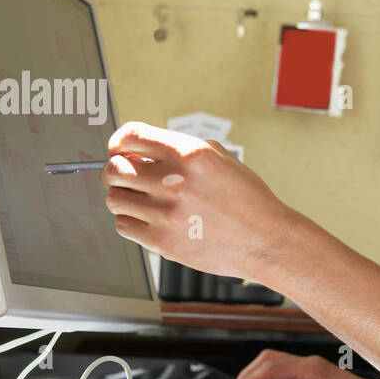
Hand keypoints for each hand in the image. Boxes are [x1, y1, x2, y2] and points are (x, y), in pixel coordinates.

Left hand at [102, 121, 288, 281]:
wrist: (265, 240)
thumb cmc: (248, 201)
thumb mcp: (222, 160)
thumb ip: (182, 150)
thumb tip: (145, 149)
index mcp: (190, 155)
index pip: (131, 137)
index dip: (118, 142)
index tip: (118, 148)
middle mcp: (174, 181)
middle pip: (114, 169)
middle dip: (115, 171)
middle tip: (124, 177)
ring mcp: (166, 213)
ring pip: (115, 199)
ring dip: (122, 197)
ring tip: (141, 201)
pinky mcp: (162, 241)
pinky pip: (124, 226)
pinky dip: (130, 221)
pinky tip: (148, 220)